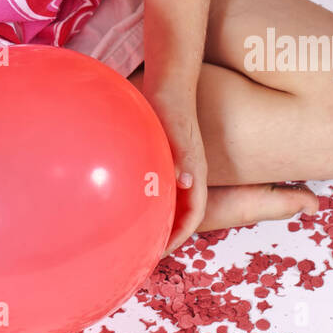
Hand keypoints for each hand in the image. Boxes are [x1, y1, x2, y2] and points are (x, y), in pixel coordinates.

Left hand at [142, 87, 207, 254]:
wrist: (169, 81)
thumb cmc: (170, 105)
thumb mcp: (176, 131)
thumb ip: (183, 155)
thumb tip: (186, 182)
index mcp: (195, 172)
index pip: (194, 214)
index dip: (179, 235)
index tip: (159, 251)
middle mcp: (191, 173)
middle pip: (186, 213)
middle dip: (170, 234)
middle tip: (147, 251)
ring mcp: (180, 166)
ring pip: (176, 202)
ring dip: (164, 220)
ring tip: (143, 235)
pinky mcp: (169, 158)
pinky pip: (165, 189)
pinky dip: (156, 202)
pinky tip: (136, 203)